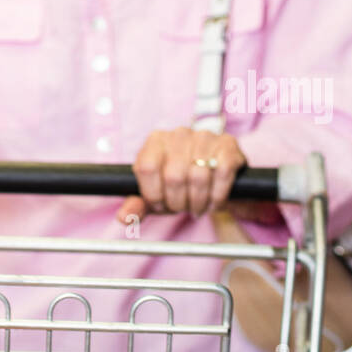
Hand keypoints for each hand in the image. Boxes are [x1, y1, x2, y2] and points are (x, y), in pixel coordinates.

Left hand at [117, 127, 247, 221]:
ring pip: (198, 177)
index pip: (146, 168)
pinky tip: (214, 201)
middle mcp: (179, 134)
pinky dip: (217, 196)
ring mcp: (205, 137)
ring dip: (199, 202)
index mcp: (155, 142)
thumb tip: (124, 217)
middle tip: (183, 207)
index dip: (154, 194)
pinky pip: (221, 174)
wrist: (215, 182)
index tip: (161, 203)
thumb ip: (137, 206)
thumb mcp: (156, 199)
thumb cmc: (181, 189)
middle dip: (178, 202)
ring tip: (198, 206)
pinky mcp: (228, 145)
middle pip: (173, 176)